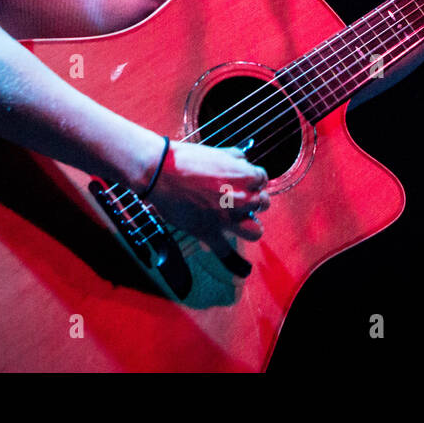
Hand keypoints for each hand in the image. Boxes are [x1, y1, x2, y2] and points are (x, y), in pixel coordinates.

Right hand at [146, 141, 269, 257]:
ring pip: (255, 231)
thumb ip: (235, 158)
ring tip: (241, 221)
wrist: (160, 172)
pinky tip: (243, 270)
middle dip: (254, 199)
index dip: (253, 178)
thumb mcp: (218, 151)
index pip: (262, 179)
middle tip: (239, 197)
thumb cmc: (186, 159)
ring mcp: (226, 219)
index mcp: (244, 176)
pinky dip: (236, 263)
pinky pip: (227, 255)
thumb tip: (243, 163)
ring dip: (250, 225)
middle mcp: (240, 199)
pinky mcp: (209, 232)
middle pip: (263, 203)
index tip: (242, 179)